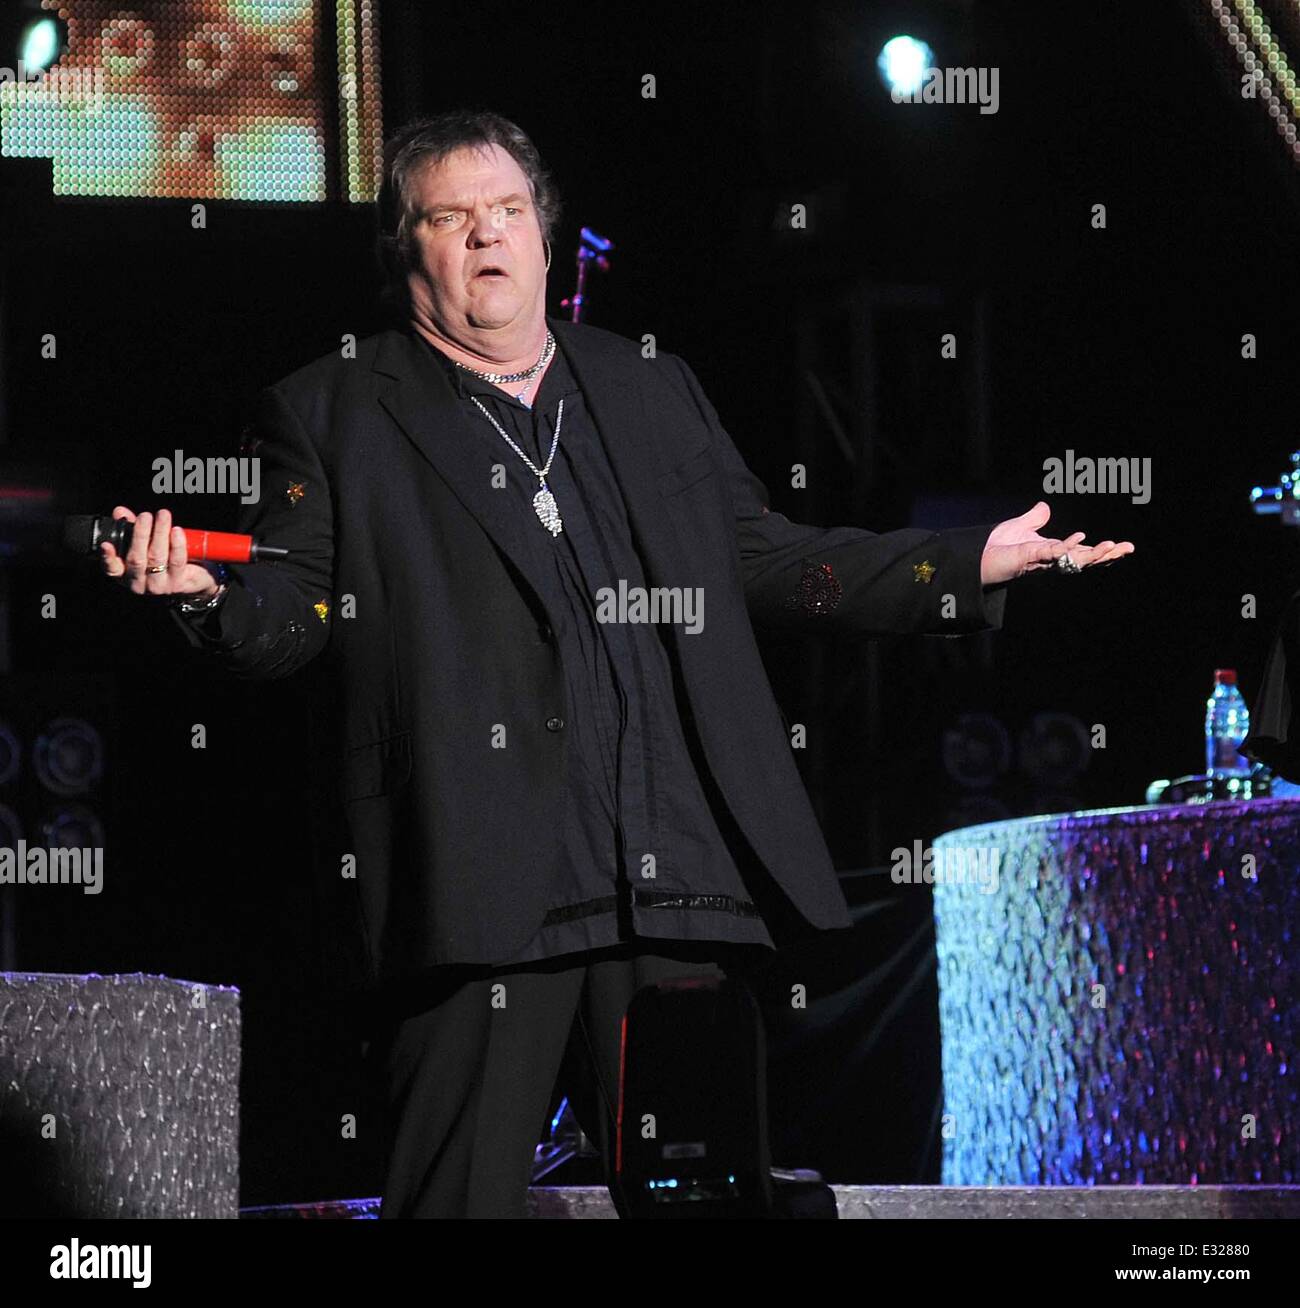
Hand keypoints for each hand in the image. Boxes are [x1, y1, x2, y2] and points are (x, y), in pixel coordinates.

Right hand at [99, 506, 220, 599]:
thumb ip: (131, 528)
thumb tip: (120, 511)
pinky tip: (176, 531)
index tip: (107, 544)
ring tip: (163, 516)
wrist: (192, 580)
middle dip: (140, 534)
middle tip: (145, 516)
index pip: (112, 569)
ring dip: (159, 534)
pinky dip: (177, 544)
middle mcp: (140, 583)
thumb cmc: (164, 560)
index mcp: (126, 575)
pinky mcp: (178, 583)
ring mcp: (159, 585)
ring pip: (157, 558)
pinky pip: (177, 561)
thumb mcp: (145, 544)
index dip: (108, 557)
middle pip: (137, 559)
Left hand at [980, 501, 1133, 585]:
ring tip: (1111, 547)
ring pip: (1072, 560)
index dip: (1102, 550)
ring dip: (1092, 554)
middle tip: (1128, 549)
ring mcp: (1039, 560)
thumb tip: (1044, 507)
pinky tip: (1079, 538)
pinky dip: (1065, 546)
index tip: (1124, 547)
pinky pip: (1050, 552)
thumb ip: (1034, 519)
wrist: (973, 557)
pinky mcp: (1027, 557)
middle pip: (1083, 559)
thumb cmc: (994, 547)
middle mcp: (1049, 560)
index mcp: (1051, 552)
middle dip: (1106, 555)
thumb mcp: (1019, 527)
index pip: (1082, 551)